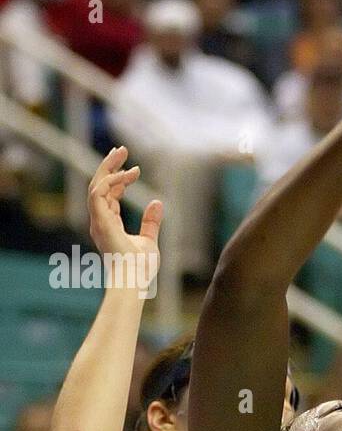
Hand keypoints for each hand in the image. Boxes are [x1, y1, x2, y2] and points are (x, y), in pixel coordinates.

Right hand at [87, 146, 161, 291]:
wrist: (134, 281)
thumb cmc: (140, 268)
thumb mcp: (149, 240)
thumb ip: (151, 222)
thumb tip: (158, 202)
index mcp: (108, 224)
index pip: (109, 195)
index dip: (120, 181)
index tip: (135, 170)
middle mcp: (100, 220)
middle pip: (99, 185)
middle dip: (109, 165)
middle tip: (121, 149)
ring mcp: (98, 221)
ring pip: (96, 184)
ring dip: (108, 167)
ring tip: (122, 152)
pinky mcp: (100, 221)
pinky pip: (98, 193)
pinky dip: (111, 180)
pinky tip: (128, 174)